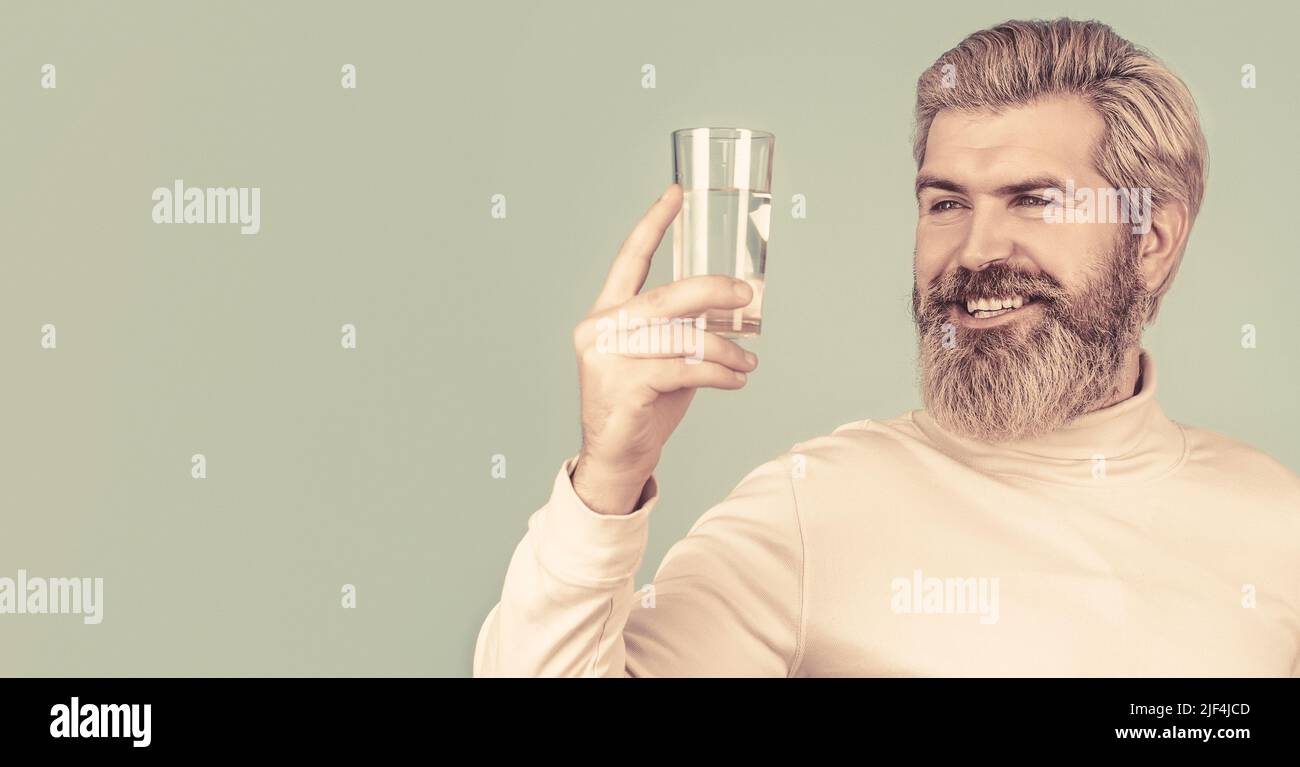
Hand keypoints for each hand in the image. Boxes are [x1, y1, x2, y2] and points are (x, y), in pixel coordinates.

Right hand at [569, 183, 757, 514]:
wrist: (617, 459)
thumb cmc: (643, 406)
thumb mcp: (661, 360)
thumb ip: (681, 332)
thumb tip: (736, 308)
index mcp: (606, 315)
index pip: (629, 259)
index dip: (653, 224)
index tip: (676, 193)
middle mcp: (600, 330)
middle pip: (665, 296)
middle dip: (711, 290)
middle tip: (746, 293)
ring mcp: (607, 359)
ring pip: (681, 338)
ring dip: (725, 349)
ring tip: (747, 362)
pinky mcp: (624, 387)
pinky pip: (684, 370)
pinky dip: (719, 374)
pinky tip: (735, 381)